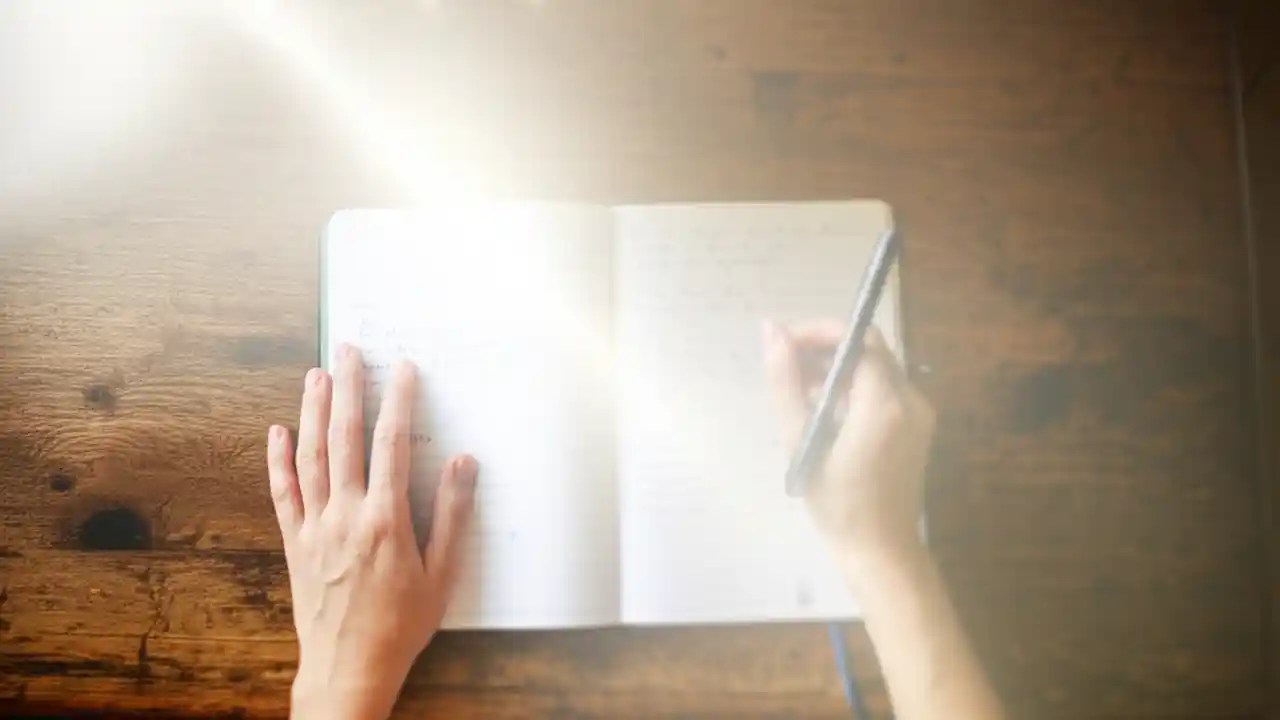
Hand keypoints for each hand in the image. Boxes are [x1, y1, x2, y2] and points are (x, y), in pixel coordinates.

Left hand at [265, 344, 476, 719]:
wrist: (348, 669)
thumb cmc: (401, 626)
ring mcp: (314, 527)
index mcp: (385, 520)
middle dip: (348, 389)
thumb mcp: (442, 575)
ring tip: (316, 375)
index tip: (403, 369)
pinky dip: (278, 460)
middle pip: (344, 438)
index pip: (390, 445)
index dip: (397, 401)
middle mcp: (345, 515)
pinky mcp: (295, 544)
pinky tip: (279, 432)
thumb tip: (462, 463)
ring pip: (310, 457)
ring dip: (312, 412)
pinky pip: (282, 493)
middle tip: (348, 352)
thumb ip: (451, 515)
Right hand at [762, 320, 934, 573]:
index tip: (786, 345)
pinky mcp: (918, 427)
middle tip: (788, 371)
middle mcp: (912, 401)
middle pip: (869, 350)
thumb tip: (771, 330)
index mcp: (885, 404)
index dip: (819, 333)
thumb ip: (785, 384)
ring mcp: (920, 414)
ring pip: (877, 368)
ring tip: (800, 396)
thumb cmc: (838, 506)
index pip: (858, 338)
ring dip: (839, 370)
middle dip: (826, 351)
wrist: (881, 552)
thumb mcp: (802, 443)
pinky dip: (855, 390)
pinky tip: (826, 415)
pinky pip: (885, 391)